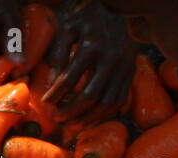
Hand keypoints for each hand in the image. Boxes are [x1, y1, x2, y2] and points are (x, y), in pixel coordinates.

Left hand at [43, 2, 137, 120]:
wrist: (122, 10)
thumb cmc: (89, 21)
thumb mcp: (68, 30)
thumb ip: (58, 53)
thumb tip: (51, 82)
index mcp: (91, 47)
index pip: (69, 79)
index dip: (55, 95)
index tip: (46, 102)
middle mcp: (110, 59)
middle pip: (89, 96)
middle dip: (70, 111)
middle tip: (56, 118)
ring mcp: (123, 68)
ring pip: (107, 103)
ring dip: (88, 119)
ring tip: (71, 126)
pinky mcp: (131, 73)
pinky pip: (119, 100)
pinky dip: (105, 115)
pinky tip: (89, 120)